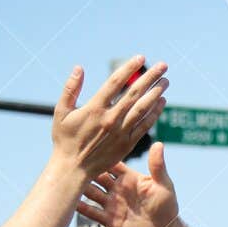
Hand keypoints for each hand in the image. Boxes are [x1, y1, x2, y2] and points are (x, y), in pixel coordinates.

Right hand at [50, 57, 168, 177]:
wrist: (73, 169)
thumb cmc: (65, 139)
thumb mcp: (61, 112)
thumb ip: (70, 89)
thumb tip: (79, 68)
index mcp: (94, 108)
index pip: (115, 82)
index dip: (129, 68)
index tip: (140, 57)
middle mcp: (110, 119)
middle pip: (134, 93)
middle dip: (150, 78)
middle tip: (164, 65)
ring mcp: (121, 132)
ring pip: (142, 109)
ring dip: (156, 93)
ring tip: (166, 81)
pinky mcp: (127, 144)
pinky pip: (144, 126)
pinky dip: (154, 113)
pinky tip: (161, 102)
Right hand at [78, 143, 179, 226]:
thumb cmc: (166, 206)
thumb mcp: (163, 184)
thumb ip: (157, 166)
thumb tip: (158, 144)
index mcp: (128, 178)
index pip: (111, 163)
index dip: (101, 155)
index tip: (90, 145)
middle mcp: (116, 189)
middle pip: (97, 176)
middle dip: (86, 170)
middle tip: (73, 161)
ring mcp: (111, 204)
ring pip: (91, 193)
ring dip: (81, 187)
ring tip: (67, 179)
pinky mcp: (108, 219)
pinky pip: (92, 212)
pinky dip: (81, 207)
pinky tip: (70, 201)